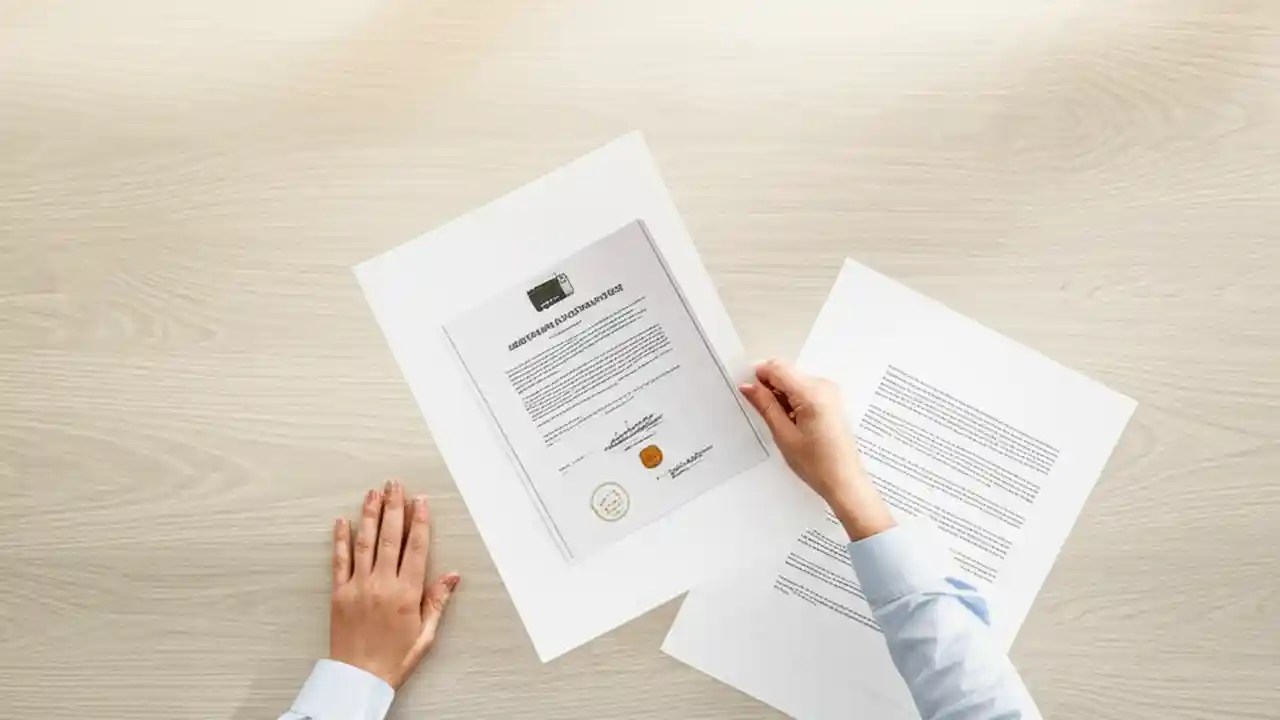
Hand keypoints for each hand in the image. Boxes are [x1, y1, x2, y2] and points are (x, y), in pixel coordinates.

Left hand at [330, 480, 460, 688]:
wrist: (359, 678)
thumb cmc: (394, 660)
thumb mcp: (425, 634)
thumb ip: (437, 602)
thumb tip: (453, 576)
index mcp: (406, 593)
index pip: (416, 548)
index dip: (419, 522)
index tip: (420, 502)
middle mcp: (382, 584)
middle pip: (390, 537)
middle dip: (393, 508)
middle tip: (395, 485)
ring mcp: (358, 586)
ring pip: (365, 542)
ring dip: (369, 515)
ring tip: (373, 493)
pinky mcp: (339, 593)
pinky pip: (339, 560)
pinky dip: (340, 539)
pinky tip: (341, 522)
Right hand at [739, 359, 895, 540]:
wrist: (844, 481)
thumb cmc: (818, 464)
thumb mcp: (783, 434)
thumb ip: (765, 405)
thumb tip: (749, 387)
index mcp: (812, 393)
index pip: (777, 368)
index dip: (759, 376)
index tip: (750, 392)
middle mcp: (824, 386)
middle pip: (786, 372)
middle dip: (770, 387)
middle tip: (766, 413)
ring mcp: (830, 392)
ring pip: (794, 380)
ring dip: (782, 395)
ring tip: (783, 423)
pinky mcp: (831, 400)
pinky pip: (805, 389)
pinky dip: (794, 400)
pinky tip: (794, 422)